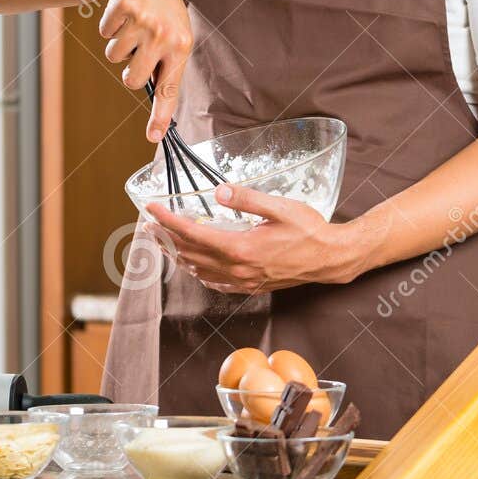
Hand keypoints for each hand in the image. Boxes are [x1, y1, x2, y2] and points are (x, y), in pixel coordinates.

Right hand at [99, 0, 191, 141]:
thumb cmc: (162, 11)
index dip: (160, 117)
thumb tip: (160, 113)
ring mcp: (144, 20)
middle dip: (128, 70)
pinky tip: (122, 11)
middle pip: (132, 80)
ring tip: (132, 26)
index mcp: (182, 47)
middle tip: (137, 51)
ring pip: (114, 57)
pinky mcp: (123, 6)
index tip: (153, 137)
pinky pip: (104, 34)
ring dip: (118, 44)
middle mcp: (165, 35)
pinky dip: (108, 26)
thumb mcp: (174, 36)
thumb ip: (167, 68)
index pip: (170, 90)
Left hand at [145, 185, 377, 293]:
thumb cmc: (309, 230)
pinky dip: (197, 270)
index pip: (191, 234)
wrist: (329, 259)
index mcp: (240, 248)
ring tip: (163, 241)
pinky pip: (213, 282)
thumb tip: (218, 192)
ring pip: (198, 270)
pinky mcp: (249, 286)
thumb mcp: (280, 208)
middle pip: (188, 253)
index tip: (150, 210)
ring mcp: (242, 281)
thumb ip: (248, 199)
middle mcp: (236, 269)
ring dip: (177, 255)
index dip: (167, 221)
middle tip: (148, 224)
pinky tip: (194, 263)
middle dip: (164, 238)